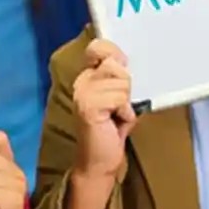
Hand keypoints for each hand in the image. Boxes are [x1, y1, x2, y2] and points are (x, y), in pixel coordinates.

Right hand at [72, 39, 136, 180]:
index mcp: (87, 75)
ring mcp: (82, 93)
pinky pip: (120, 98)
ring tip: (117, 115)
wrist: (100, 161)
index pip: (99, 46)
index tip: (122, 69)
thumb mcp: (120, 97)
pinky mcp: (88, 106)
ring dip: (127, 102)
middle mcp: (81, 81)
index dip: (115, 54)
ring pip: (122, 82)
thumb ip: (120, 77)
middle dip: (126, 85)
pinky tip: (116, 122)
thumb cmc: (113, 129)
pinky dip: (125, 112)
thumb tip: (126, 59)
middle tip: (119, 105)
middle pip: (116, 64)